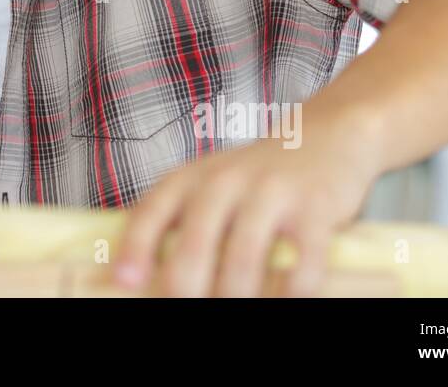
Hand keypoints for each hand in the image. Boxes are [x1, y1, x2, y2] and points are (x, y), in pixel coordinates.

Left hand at [114, 112, 381, 296]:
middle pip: (195, 245)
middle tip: (189, 308)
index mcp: (188, 180)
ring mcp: (269, 192)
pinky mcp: (314, 208)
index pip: (151, 214)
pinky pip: (302, 265)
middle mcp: (223, 181)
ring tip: (238, 310)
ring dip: (236, 296)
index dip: (135, 249)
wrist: (322, 137)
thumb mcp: (204, 187)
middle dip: (186, 287)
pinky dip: (291, 294)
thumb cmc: (251, 179)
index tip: (124, 281)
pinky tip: (285, 300)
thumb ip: (173, 223)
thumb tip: (135, 279)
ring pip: (243, 260)